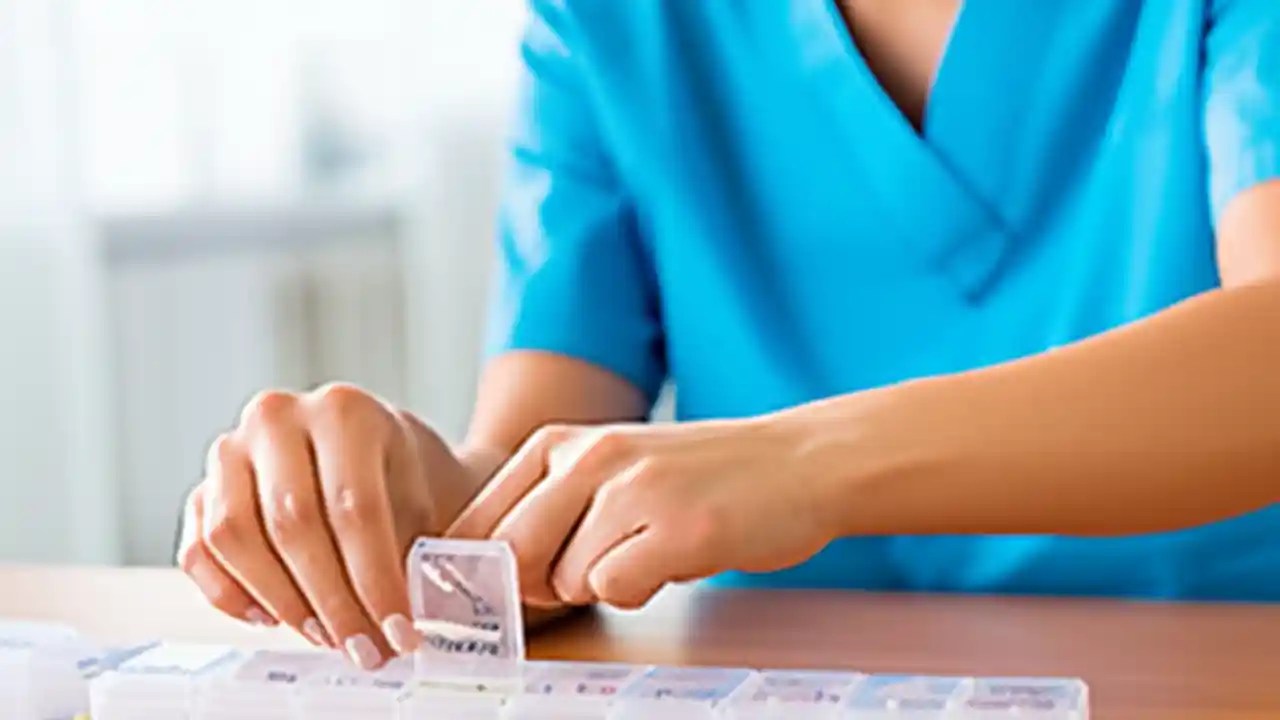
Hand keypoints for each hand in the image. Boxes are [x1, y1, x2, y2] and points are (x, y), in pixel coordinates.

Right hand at [176, 383, 487, 668]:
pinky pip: (199, 549)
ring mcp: (231, 449)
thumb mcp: (426, 505)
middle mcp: (279, 417)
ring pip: (234, 536)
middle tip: (362, 647)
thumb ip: (411, 555)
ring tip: (325, 635)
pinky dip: (229, 594)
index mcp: (345, 409)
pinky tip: (272, 619)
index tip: (397, 631)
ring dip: (281, 600)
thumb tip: (396, 625)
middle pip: (291, 523)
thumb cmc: (412, 482)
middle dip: (331, 600)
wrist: (391, 457)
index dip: (375, 579)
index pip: (354, 506)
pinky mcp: (202, 487)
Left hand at [447, 417, 836, 609]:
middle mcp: (591, 456)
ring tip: (648, 550)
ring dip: (600, 584)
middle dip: (536, 585)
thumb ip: (547, 509)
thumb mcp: (610, 469)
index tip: (497, 595)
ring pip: (566, 579)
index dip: (480, 572)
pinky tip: (671, 561)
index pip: (477, 521)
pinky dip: (637, 592)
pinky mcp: (679, 529)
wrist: (797, 461)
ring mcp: (635, 490)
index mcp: (560, 442)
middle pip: (512, 552)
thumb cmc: (698, 475)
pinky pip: (615, 591)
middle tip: (587, 574)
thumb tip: (491, 578)